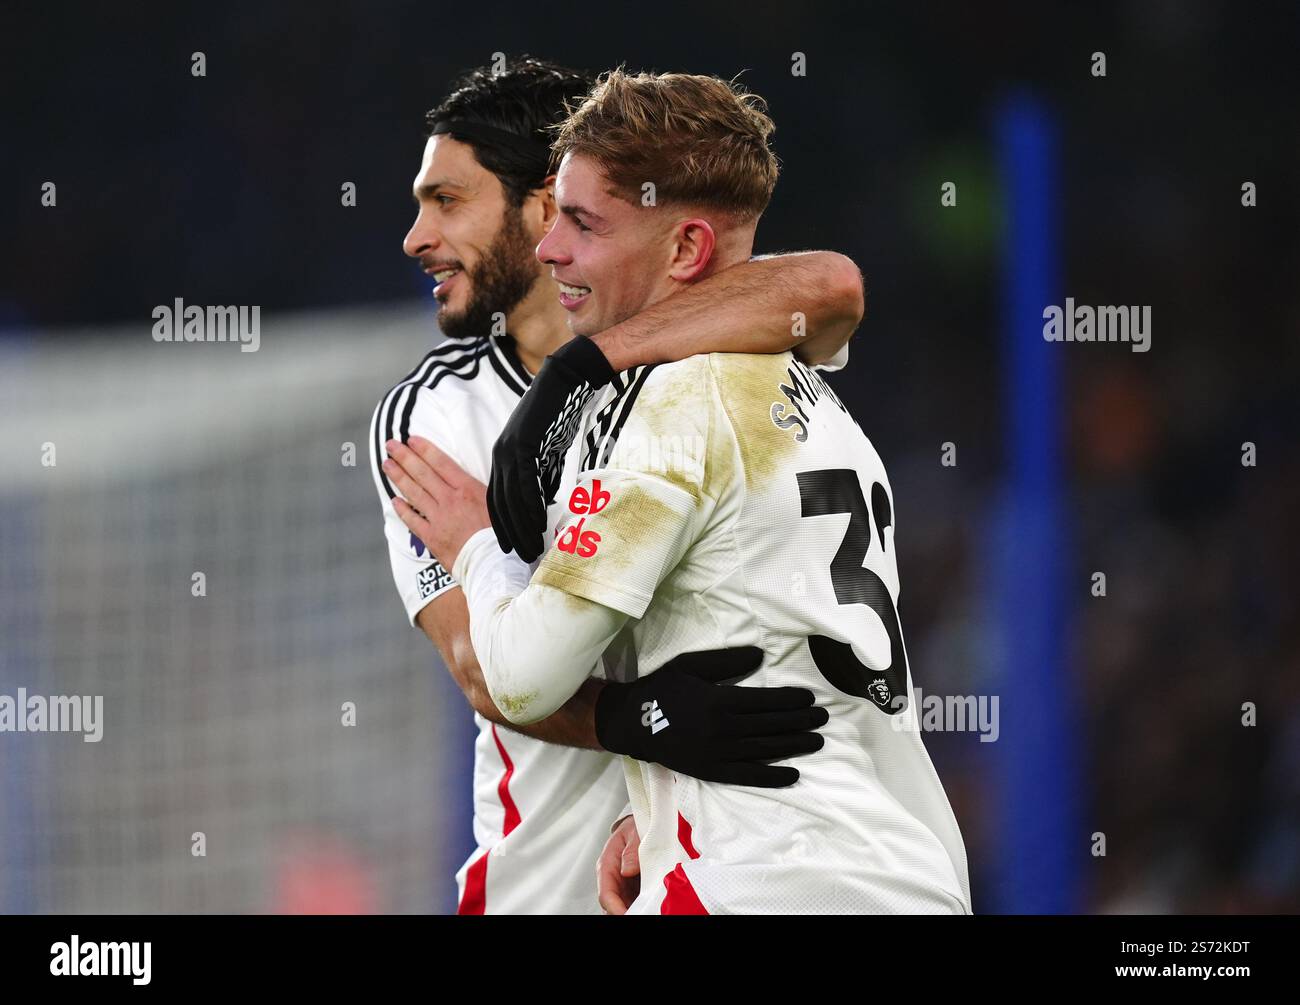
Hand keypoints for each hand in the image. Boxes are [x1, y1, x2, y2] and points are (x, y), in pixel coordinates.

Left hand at [383, 436, 489, 572]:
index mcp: (468, 489)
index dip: (425, 449)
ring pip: (414, 493)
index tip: (411, 439)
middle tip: (391, 445)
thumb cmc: (502, 535)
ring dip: (398, 477)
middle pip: (423, 474)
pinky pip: (412, 521)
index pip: (441, 463)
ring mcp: (438, 519)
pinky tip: (394, 500)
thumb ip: (480, 490)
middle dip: (405, 457)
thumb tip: (473, 477)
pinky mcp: (432, 538)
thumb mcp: (498, 504)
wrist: (494, 564)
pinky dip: (402, 509)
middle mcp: (450, 501)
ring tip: (387, 464)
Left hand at [488, 337, 614, 561]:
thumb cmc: (556, 416)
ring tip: (530, 548)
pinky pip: (526, 483)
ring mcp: (510, 451)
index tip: (507, 547)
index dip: (501, 525)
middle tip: (519, 557)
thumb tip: (544, 501)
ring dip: (521, 526)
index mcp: (501, 457)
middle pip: (500, 504)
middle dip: (509, 533)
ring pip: (511, 498)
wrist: (562, 382)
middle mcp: (500, 456)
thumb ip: (541, 476)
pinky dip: (532, 506)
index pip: (495, 499)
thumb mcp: (544, 450)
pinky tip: (539, 524)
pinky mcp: (524, 445)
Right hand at [595, 647, 827, 786]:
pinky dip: (772, 776)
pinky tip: (792, 774)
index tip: (810, 698)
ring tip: (817, 740)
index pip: (765, 702)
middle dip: (800, 721)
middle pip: (770, 726)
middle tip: (823, 718)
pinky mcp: (712, 771)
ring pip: (764, 750)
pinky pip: (748, 776)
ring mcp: (718, 753)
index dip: (790, 700)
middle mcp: (722, 729)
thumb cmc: (663, 688)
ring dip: (794, 745)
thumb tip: (760, 657)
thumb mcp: (690, 665)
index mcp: (718, 701)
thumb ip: (726, 662)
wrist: (633, 723)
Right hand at [597, 814, 640, 914]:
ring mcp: (623, 886)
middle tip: (644, 913)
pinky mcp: (634, 889)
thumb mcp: (634, 832)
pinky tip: (653, 905)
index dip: (615, 908)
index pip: (606, 893)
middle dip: (626, 913)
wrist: (641, 825)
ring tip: (650, 909)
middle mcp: (612, 879)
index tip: (627, 915)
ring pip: (625, 906)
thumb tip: (627, 870)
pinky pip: (636, 902)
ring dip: (636, 910)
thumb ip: (632, 850)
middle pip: (613, 905)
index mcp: (607, 865)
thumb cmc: (636, 827)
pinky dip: (644, 906)